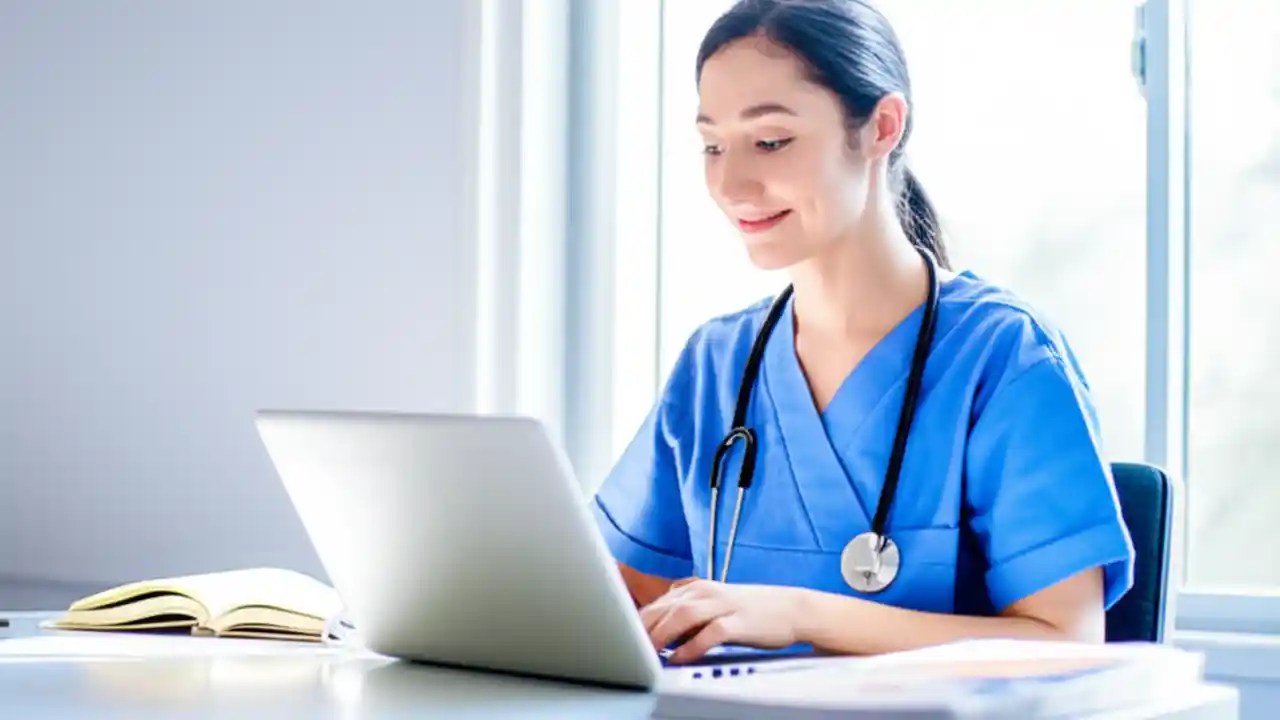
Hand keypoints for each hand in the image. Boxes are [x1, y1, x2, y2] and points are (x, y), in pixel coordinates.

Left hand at [639, 579, 806, 662]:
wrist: (792, 609)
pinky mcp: (739, 621)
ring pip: (682, 617)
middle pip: (663, 609)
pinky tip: (679, 658)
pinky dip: (691, 646)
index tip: (620, 641)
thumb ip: (685, 615)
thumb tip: (655, 634)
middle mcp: (705, 592)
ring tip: (645, 654)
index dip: (635, 624)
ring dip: (660, 635)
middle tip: (625, 651)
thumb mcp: (713, 606)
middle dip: (642, 630)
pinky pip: (710, 634)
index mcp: (695, 588)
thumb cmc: (749, 612)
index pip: (656, 605)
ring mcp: (722, 605)